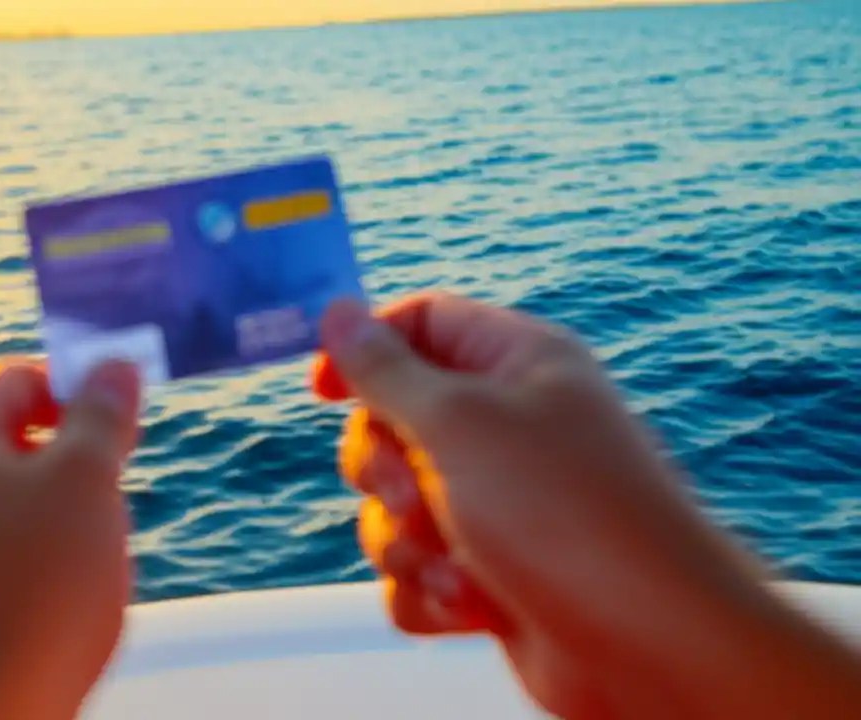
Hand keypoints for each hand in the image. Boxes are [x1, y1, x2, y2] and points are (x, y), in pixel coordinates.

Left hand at [0, 359, 140, 719]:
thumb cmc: (34, 589)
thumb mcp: (86, 483)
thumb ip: (101, 414)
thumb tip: (113, 365)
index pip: (19, 381)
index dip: (80, 398)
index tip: (124, 436)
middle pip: (9, 444)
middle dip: (70, 471)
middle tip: (104, 513)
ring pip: (3, 504)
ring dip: (54, 523)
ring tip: (82, 570)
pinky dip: (27, 567)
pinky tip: (51, 608)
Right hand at [312, 293, 860, 718]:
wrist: (645, 646)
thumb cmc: (562, 513)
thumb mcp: (458, 421)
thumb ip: (384, 369)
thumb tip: (338, 313)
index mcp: (514, 364)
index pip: (422, 324)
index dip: (366, 349)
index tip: (322, 390)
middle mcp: (506, 426)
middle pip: (391, 421)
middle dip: (384, 469)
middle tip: (419, 493)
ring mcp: (496, 503)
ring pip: (393, 505)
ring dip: (405, 540)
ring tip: (458, 562)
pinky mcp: (486, 571)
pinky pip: (413, 570)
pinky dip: (429, 590)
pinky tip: (473, 604)